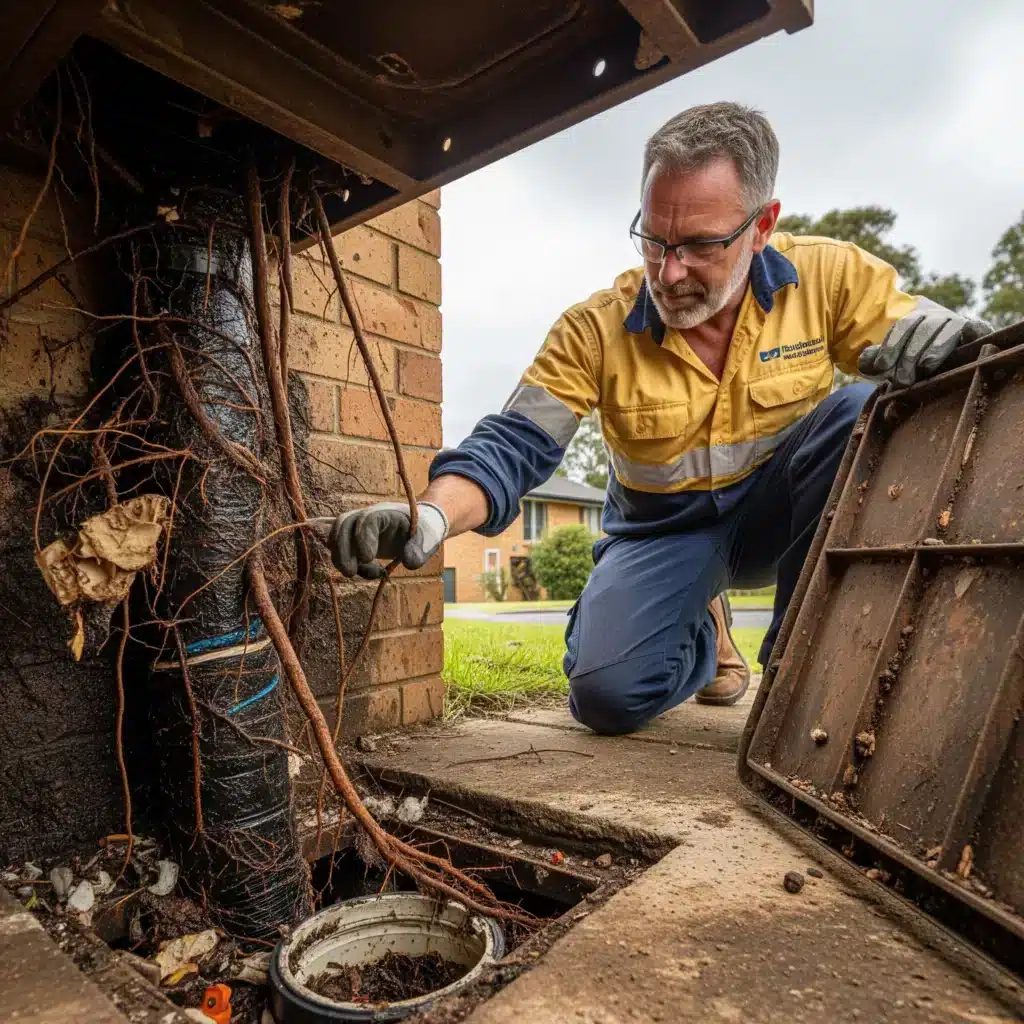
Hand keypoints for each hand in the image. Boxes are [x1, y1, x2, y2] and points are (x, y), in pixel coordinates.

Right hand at [329, 502, 448, 578]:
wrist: (419, 527)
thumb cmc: (423, 531)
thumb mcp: (427, 540)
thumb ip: (418, 551)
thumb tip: (408, 563)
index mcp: (386, 513)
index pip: (367, 519)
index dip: (363, 538)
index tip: (367, 558)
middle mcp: (367, 516)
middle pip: (343, 524)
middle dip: (342, 549)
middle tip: (350, 573)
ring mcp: (357, 527)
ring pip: (336, 536)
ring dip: (342, 558)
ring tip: (362, 573)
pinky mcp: (353, 539)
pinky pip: (337, 545)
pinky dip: (341, 558)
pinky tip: (358, 570)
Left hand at [858, 307, 991, 388]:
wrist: (952, 358)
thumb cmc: (916, 360)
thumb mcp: (895, 360)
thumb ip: (878, 360)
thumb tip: (863, 362)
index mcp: (914, 319)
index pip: (902, 327)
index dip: (891, 346)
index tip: (880, 367)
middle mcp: (936, 316)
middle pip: (922, 329)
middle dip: (909, 356)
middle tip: (901, 381)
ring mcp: (958, 321)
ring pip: (946, 330)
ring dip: (934, 350)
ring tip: (924, 369)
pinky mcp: (978, 329)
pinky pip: (976, 328)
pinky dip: (972, 333)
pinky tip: (963, 349)